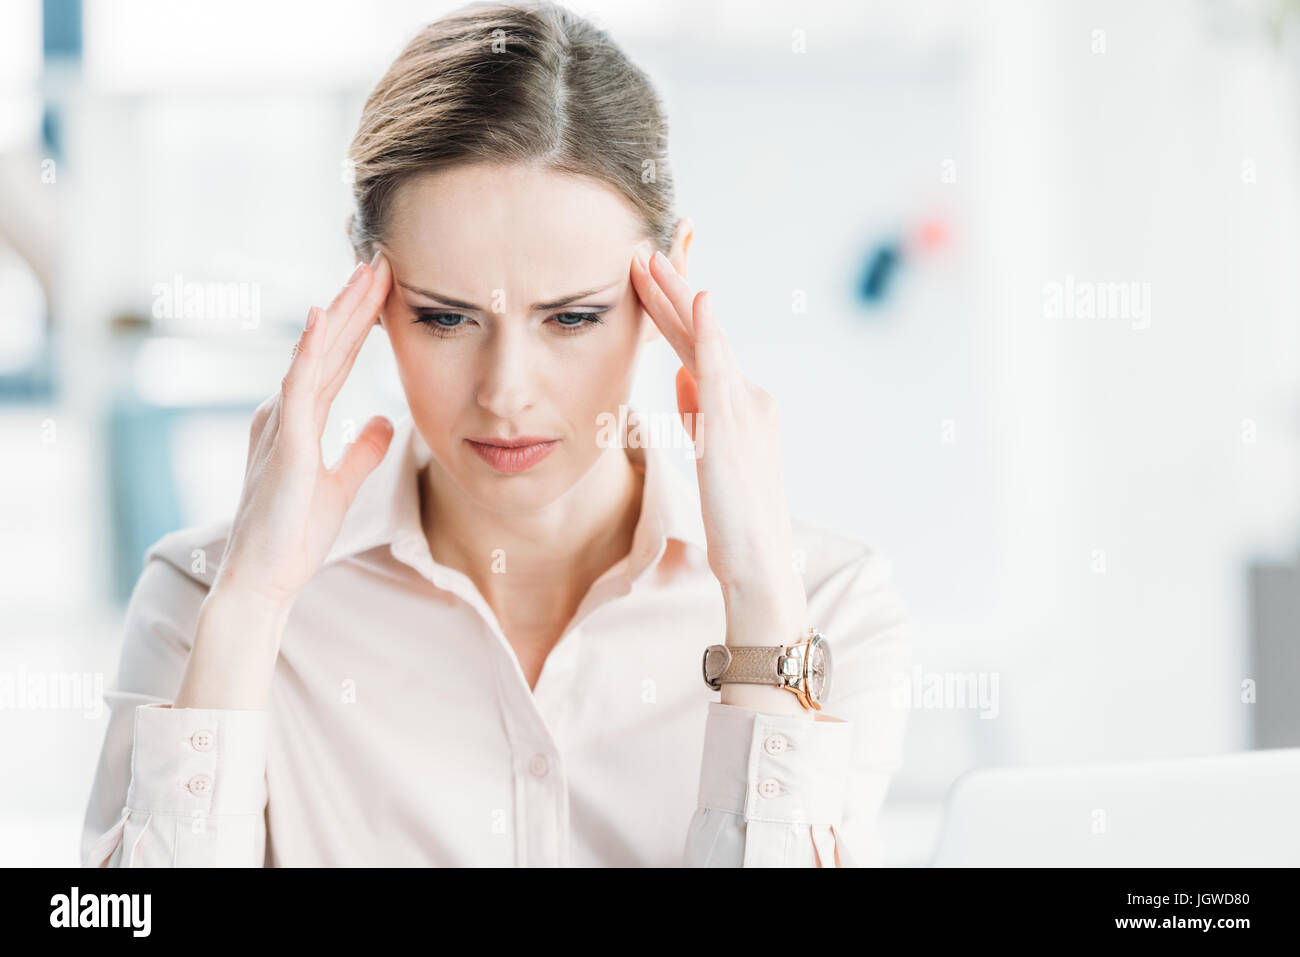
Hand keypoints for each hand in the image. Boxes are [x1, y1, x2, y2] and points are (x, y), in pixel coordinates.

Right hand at [213, 252, 394, 609]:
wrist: (264, 577)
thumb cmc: (294, 535)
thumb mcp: (342, 485)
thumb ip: (361, 450)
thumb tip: (386, 421)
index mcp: (298, 419)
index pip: (335, 361)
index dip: (360, 325)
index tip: (386, 291)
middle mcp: (285, 412)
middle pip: (326, 347)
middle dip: (354, 304)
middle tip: (381, 262)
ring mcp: (281, 423)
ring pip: (315, 354)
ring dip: (340, 313)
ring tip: (366, 274)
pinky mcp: (284, 442)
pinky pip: (299, 387)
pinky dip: (309, 350)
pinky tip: (322, 319)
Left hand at [629, 249, 807, 644]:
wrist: (758, 560)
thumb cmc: (735, 514)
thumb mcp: (710, 452)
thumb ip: (699, 409)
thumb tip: (680, 374)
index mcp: (734, 401)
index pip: (698, 343)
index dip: (672, 305)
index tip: (649, 270)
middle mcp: (745, 396)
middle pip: (700, 333)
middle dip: (671, 288)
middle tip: (644, 248)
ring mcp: (742, 409)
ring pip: (705, 342)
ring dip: (678, 297)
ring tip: (652, 261)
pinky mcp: (733, 429)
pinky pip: (720, 372)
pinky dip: (711, 335)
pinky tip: (701, 304)